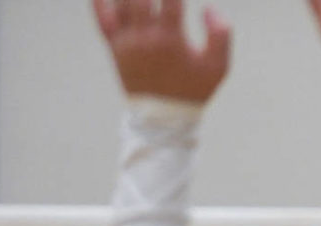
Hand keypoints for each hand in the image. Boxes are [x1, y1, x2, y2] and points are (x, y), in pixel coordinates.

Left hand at [92, 0, 231, 104]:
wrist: (163, 118)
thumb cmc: (193, 90)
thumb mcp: (218, 68)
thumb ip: (221, 36)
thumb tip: (208, 8)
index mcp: (171, 38)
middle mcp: (145, 36)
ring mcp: (126, 40)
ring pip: (122, 2)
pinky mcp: (115, 47)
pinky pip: (102, 18)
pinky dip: (100, 1)